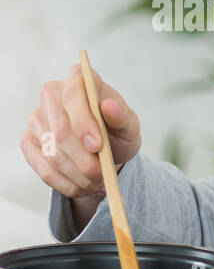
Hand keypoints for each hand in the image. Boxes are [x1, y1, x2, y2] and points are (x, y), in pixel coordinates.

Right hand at [20, 63, 141, 199]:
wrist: (104, 149)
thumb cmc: (117, 131)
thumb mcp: (129, 126)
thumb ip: (122, 117)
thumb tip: (109, 106)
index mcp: (79, 79)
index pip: (74, 94)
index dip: (83, 122)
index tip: (97, 146)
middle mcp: (52, 93)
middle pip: (60, 129)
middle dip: (83, 158)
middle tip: (102, 176)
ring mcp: (36, 117)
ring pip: (52, 153)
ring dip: (78, 175)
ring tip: (100, 184)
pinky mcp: (28, 141)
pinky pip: (43, 169)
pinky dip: (66, 184)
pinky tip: (84, 188)